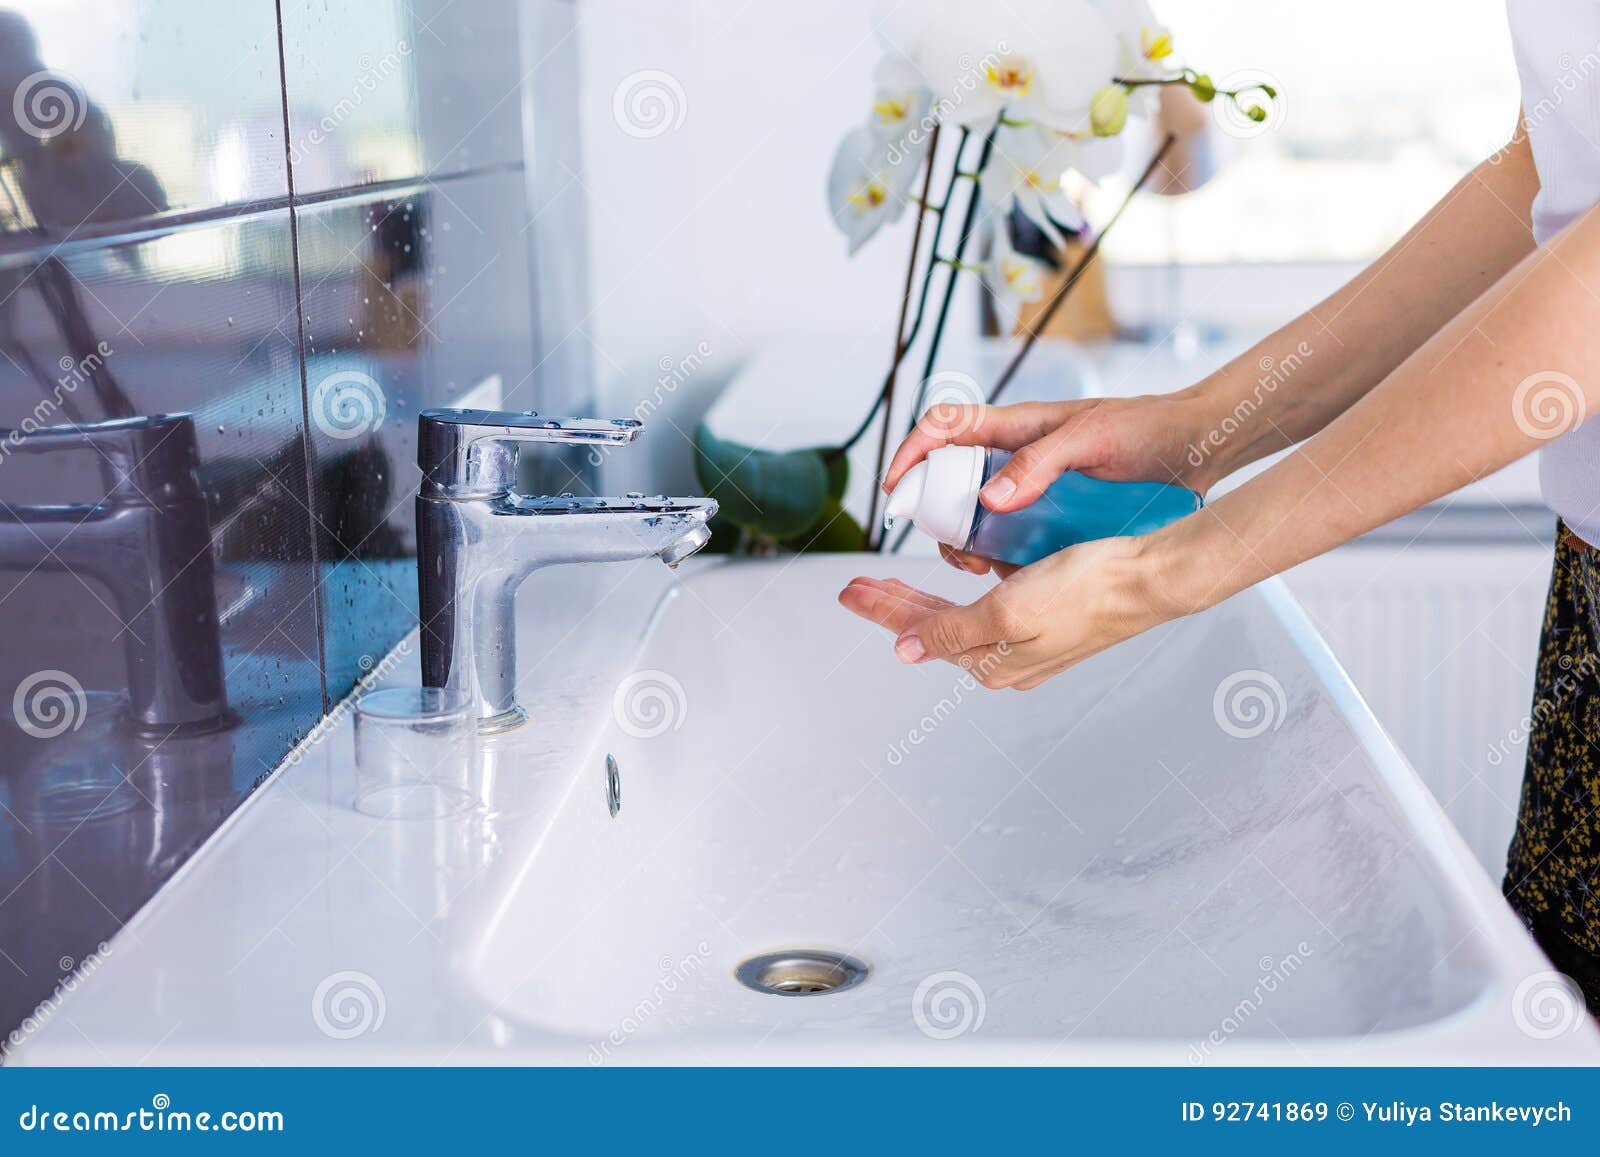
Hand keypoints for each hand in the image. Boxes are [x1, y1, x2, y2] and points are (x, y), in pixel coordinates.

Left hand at [837, 536, 1179, 689]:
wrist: (1146, 579)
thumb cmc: (1086, 591)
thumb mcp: (1007, 611)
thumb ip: (952, 630)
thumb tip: (905, 651)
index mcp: (992, 661)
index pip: (919, 632)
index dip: (882, 609)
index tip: (850, 591)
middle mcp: (1007, 658)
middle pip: (933, 626)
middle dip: (893, 605)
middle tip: (857, 585)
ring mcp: (1029, 640)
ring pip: (958, 616)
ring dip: (922, 598)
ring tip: (890, 584)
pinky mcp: (1048, 618)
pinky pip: (989, 607)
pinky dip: (963, 591)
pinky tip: (956, 580)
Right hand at [883, 394, 1219, 574]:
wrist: (1198, 448)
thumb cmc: (1149, 428)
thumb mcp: (1092, 439)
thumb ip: (1039, 462)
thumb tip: (989, 496)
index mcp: (1018, 425)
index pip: (944, 428)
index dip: (912, 454)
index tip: (896, 489)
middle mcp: (1018, 456)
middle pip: (952, 483)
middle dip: (939, 516)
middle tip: (953, 548)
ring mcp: (1034, 488)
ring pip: (979, 517)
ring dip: (970, 543)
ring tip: (985, 566)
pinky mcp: (1053, 515)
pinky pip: (1014, 537)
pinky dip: (1006, 557)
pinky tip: (1017, 575)